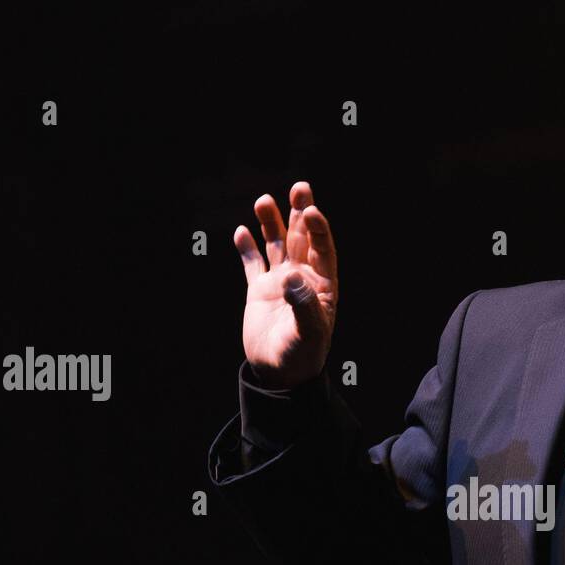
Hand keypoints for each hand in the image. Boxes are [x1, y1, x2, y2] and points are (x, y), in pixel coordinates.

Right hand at [234, 181, 337, 388]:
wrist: (279, 375)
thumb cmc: (301, 356)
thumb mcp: (307, 333)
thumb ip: (303, 304)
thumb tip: (291, 275)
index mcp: (322, 285)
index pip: (322, 249)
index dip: (318, 229)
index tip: (311, 211)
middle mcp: (302, 278)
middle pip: (301, 239)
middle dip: (300, 213)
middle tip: (300, 188)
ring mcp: (280, 282)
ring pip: (276, 245)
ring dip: (271, 223)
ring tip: (264, 202)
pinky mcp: (258, 290)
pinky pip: (253, 263)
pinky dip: (247, 247)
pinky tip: (242, 231)